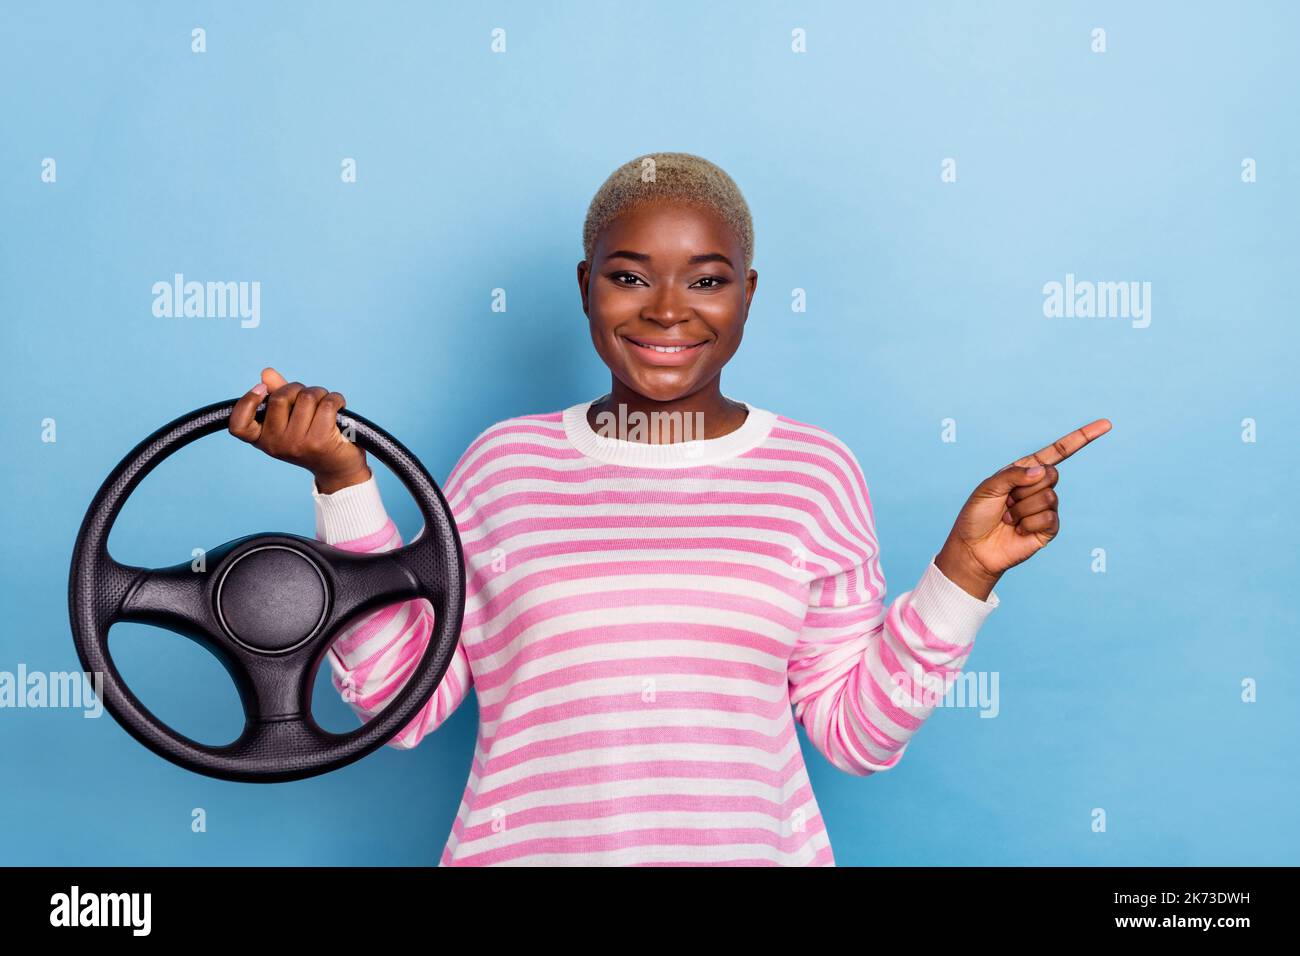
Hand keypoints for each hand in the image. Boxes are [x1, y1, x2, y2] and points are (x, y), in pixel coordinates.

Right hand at [228, 367, 371, 493]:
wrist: (338, 468)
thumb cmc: (313, 439)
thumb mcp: (291, 419)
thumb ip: (277, 396)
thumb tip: (266, 373)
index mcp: (263, 440)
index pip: (239, 426)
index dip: (246, 402)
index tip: (261, 389)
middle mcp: (276, 444)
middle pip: (281, 397)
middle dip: (298, 389)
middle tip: (310, 398)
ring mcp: (297, 444)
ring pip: (307, 397)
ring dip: (321, 393)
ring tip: (326, 404)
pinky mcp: (320, 441)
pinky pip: (327, 404)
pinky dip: (336, 399)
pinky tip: (339, 406)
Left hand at [936, 418, 1111, 597]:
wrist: (974, 548)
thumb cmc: (977, 515)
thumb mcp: (988, 487)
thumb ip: (1013, 475)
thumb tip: (1043, 471)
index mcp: (1025, 471)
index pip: (1058, 452)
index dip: (1082, 438)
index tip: (1106, 425)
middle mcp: (1038, 487)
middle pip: (1052, 474)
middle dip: (1025, 488)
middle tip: (1007, 501)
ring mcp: (1046, 508)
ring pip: (1049, 497)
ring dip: (1022, 509)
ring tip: (1009, 518)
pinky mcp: (1049, 528)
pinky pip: (1049, 518)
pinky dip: (1029, 524)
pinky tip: (1018, 530)